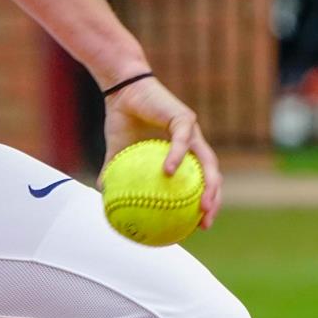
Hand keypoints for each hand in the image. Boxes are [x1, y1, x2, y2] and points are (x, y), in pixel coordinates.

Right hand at [102, 75, 222, 228]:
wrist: (121, 89)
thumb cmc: (122, 119)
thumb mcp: (117, 153)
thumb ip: (116, 175)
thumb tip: (105, 199)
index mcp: (183, 154)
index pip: (199, 184)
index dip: (201, 205)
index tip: (196, 227)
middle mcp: (192, 144)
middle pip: (212, 177)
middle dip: (213, 201)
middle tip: (204, 223)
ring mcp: (191, 131)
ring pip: (208, 162)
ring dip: (208, 185)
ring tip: (202, 205)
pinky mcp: (184, 118)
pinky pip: (182, 141)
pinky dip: (177, 157)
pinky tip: (169, 172)